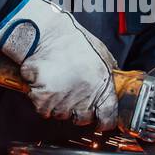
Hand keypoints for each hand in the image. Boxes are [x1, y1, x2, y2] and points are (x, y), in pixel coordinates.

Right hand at [0, 0, 117, 127]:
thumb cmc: (73, 40)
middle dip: (77, 110)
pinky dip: (41, 100)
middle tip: (72, 95)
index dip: (104, 121)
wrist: (46, 33)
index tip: (100, 120)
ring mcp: (63, 100)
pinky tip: (44, 85)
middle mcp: (85, 96)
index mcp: (103, 86)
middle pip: (81, 119)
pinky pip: (43, 109)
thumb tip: (113, 82)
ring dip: (58, 104)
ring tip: (56, 85)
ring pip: (60, 114)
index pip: (108, 118)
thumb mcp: (102, 54)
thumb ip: (109, 72)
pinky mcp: (43, 99)